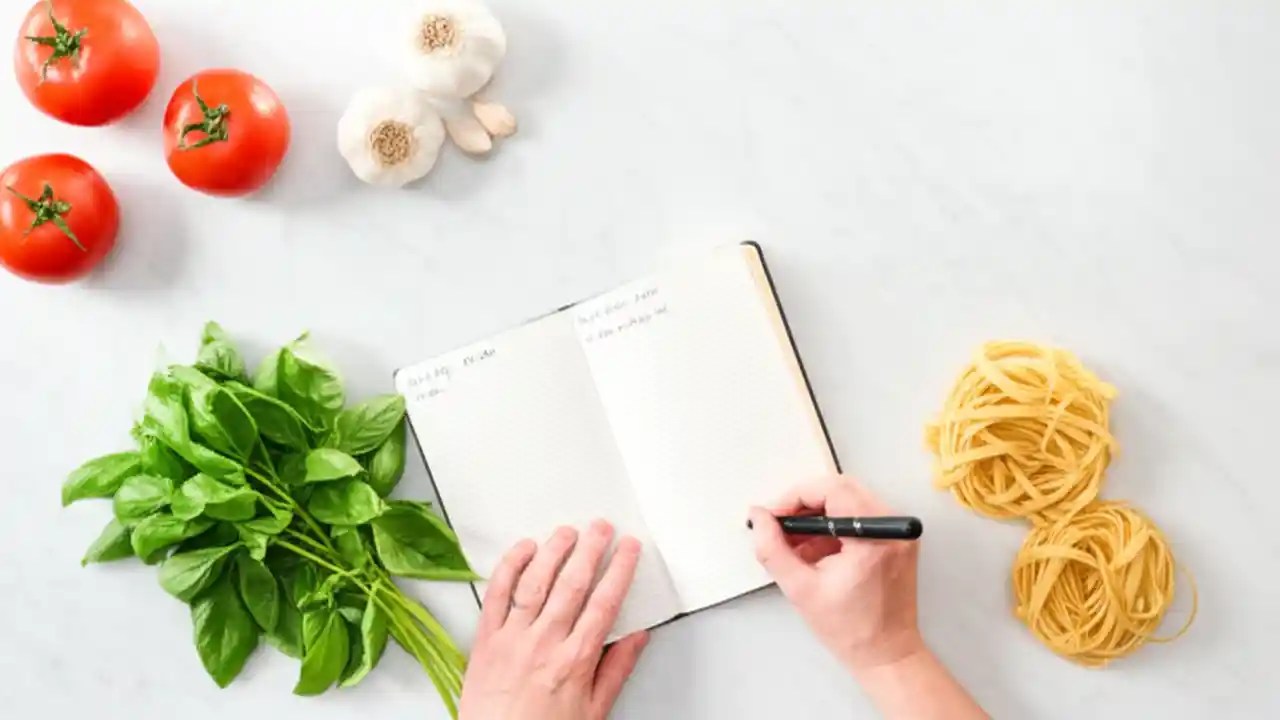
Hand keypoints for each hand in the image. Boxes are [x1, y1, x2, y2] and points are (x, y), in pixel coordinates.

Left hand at [459, 521, 649, 719]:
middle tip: (601, 527)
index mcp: (575, 660)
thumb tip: (637, 638)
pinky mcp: (485, 638)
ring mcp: (513, 637)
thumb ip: (617, 669)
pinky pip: (497, 593)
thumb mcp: (594, 711)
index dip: (620, 569)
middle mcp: (544, 643)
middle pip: (573, 583)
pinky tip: (523, 549)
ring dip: (554, 550)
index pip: (604, 602)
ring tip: (567, 532)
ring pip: (536, 581)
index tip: (629, 549)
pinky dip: (510, 566)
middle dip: (590, 549)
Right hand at [749, 476, 923, 674]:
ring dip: (818, 517)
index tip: (773, 515)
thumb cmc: (852, 631)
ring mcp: (898, 533)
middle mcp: (893, 529)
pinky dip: (833, 527)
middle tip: (781, 527)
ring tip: (796, 546)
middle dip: (804, 505)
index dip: (795, 497)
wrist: (886, 654)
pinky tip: (816, 551)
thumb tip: (759, 518)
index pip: (832, 490)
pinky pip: (859, 516)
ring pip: (849, 500)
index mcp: (874, 540)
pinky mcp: (896, 539)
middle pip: (841, 490)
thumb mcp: (800, 590)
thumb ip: (773, 549)